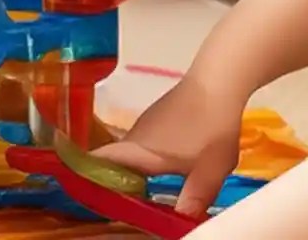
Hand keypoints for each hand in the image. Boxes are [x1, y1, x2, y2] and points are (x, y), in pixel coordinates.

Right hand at [91, 73, 245, 218]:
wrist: (220, 82)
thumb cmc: (212, 126)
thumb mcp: (209, 171)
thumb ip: (194, 199)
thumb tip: (182, 225)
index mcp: (138, 152)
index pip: (98, 164)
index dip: (87, 179)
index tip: (90, 197)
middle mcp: (134, 138)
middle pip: (110, 163)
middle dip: (111, 184)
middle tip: (121, 207)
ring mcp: (145, 127)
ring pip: (127, 155)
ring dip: (128, 174)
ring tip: (140, 197)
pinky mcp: (157, 120)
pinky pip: (140, 147)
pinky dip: (142, 162)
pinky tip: (161, 172)